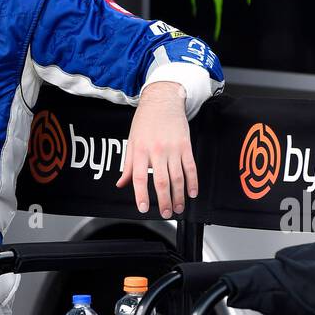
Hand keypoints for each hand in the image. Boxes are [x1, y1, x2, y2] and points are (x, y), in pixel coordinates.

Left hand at [116, 81, 197, 218]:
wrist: (162, 100)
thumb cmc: (145, 121)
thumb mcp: (132, 142)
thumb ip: (128, 166)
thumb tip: (121, 184)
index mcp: (140, 151)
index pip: (140, 178)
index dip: (141, 195)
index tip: (144, 208)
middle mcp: (157, 150)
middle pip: (162, 181)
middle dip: (164, 201)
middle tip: (166, 213)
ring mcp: (173, 148)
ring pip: (178, 177)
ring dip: (179, 195)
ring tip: (179, 208)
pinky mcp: (186, 145)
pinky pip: (190, 167)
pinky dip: (193, 181)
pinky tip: (192, 192)